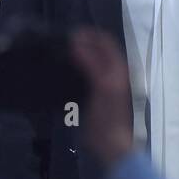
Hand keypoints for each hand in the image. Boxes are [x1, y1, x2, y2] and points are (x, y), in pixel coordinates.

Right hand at [68, 27, 134, 164]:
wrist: (111, 145)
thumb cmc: (108, 116)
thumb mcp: (102, 87)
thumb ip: (91, 63)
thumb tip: (75, 42)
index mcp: (118, 69)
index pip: (105, 42)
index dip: (90, 34)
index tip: (69, 33)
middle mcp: (114, 73)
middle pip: (99, 50)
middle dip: (83, 43)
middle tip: (61, 43)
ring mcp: (106, 85)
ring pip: (93, 61)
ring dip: (79, 54)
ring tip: (60, 54)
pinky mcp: (97, 97)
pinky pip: (87, 75)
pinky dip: (77, 69)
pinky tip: (64, 72)